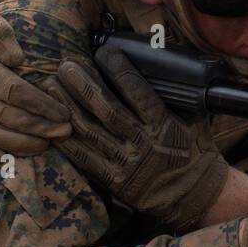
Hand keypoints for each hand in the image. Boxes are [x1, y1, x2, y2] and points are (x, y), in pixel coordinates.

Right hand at [0, 9, 71, 163]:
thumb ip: (1, 34)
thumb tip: (18, 59)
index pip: (15, 92)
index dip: (42, 105)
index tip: (64, 113)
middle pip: (8, 117)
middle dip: (40, 128)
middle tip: (66, 133)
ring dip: (22, 144)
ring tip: (47, 145)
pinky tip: (12, 157)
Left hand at [49, 49, 229, 230]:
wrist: (195, 194)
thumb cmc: (195, 150)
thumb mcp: (196, 119)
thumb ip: (177, 96)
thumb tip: (160, 64)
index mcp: (165, 125)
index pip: (138, 92)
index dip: (119, 70)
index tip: (104, 52)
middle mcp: (144, 143)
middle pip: (107, 109)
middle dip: (84, 85)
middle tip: (66, 65)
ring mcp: (127, 164)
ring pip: (91, 131)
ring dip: (69, 106)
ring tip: (52, 85)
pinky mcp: (114, 180)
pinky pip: (84, 158)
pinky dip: (67, 140)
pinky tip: (53, 124)